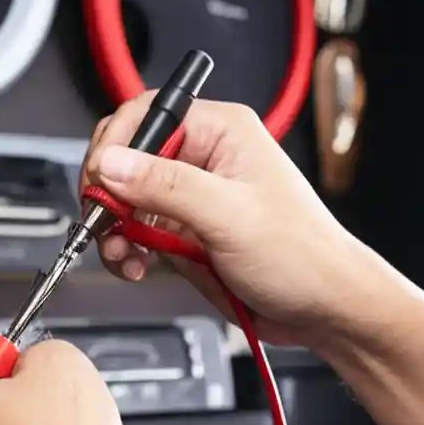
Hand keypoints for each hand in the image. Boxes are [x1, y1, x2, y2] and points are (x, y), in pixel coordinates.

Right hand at [82, 95, 393, 348]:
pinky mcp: (181, 232)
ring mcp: (188, 197)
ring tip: (121, 251)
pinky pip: (133, 231)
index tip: (101, 183)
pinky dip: (122, 249)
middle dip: (107, 191)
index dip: (115, 146)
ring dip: (111, 227)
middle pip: (125, 156)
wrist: (322, 309)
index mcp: (220, 132)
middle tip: (104, 220)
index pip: (145, 115)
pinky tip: (133, 264)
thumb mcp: (230, 216)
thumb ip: (166, 186)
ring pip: (122, 198)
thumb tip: (112, 163)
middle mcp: (201, 158)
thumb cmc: (303, 255)